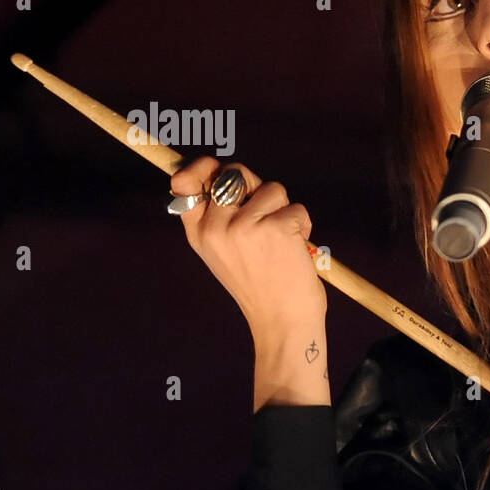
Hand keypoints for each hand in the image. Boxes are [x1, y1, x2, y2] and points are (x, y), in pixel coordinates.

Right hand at [170, 157, 326, 335]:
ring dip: (284, 210)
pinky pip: (296, 207)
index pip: (186, 184)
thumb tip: (230, 176)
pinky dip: (303, 225)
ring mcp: (245, 227)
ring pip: (272, 189)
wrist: (282, 322)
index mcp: (199, 233)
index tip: (215, 168)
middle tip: (267, 214)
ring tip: (282, 240)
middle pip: (235, 174)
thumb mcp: (224, 253)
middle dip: (256, 185)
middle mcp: (216, 227)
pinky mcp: (275, 228)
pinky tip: (297, 249)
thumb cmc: (260, 286)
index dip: (201, 168)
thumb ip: (220, 217)